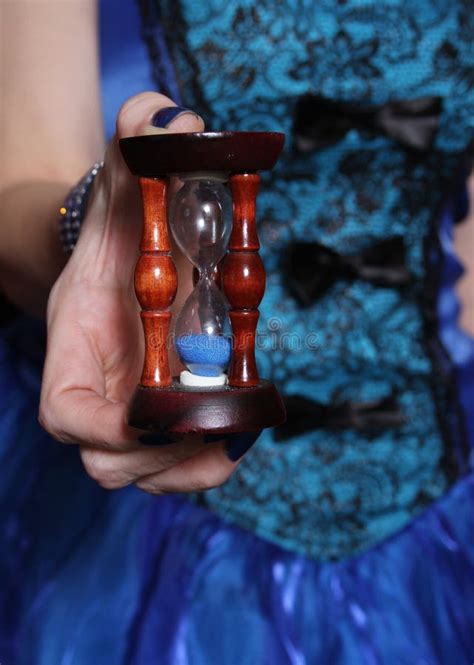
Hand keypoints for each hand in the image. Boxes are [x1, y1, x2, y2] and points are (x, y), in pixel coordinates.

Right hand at [39, 92, 255, 493]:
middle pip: (111, 462)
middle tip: (214, 432)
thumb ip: (135, 150)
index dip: (102, 428)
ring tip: (234, 440)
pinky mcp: (162, 420)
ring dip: (189, 469)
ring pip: (146, 474)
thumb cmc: (114, 235)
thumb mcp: (121, 188)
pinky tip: (239, 436)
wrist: (123, 262)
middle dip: (160, 458)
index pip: (68, 414)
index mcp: (72, 352)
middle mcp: (97, 393)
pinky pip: (177, 463)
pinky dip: (206, 463)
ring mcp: (129, 414)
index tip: (149, 419)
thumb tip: (177, 118)